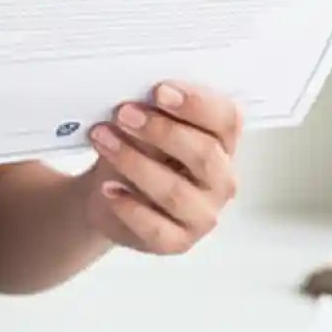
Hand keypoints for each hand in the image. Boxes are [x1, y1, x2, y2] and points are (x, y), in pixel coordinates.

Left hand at [82, 82, 240, 254]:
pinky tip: (108, 188)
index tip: (159, 91)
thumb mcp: (147, 126)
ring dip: (135, 162)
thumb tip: (143, 99)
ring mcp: (202, 214)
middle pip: (204, 154)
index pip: (226, 119)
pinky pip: (155, 226)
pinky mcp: (177, 241)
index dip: (196, 103)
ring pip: (176, 191)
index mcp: (222, 142)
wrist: (110, 191)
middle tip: (124, 114)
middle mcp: (220, 179)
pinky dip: (128, 206)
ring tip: (104, 141)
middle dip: (161, 131)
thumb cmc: (137, 152)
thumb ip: (155, 113)